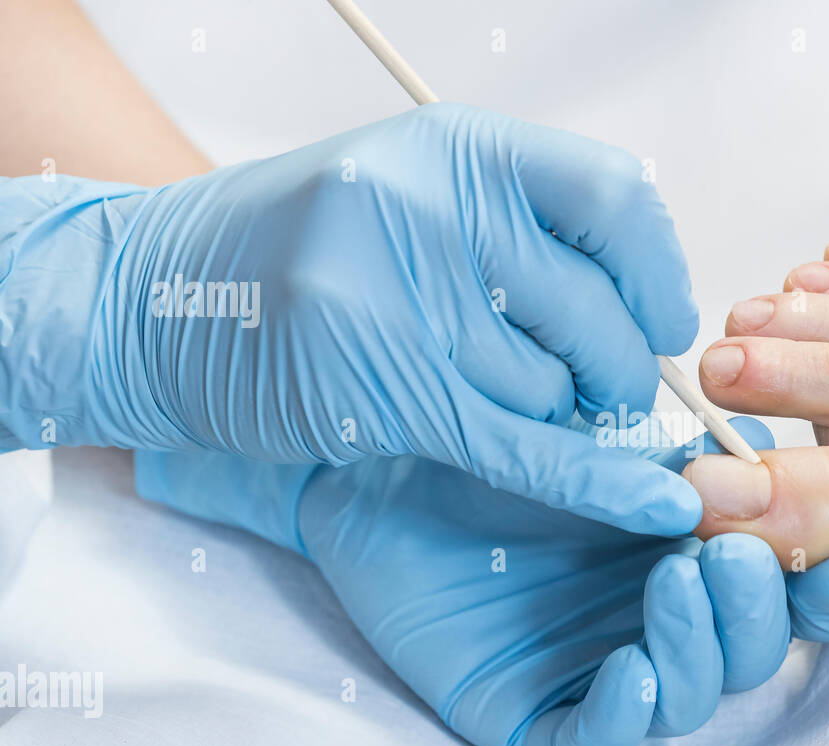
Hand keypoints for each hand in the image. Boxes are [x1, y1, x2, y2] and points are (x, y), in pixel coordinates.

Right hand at [0, 104, 699, 534]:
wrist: (151, 297)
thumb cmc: (296, 250)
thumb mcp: (411, 193)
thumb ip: (519, 231)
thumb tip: (641, 306)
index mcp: (455, 147)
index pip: (615, 199)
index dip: (659, 272)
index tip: (666, 319)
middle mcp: (432, 209)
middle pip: (596, 310)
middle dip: (622, 370)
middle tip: (606, 389)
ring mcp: (399, 298)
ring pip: (551, 388)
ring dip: (550, 415)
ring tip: (493, 396)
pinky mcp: (379, 390)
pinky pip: (521, 446)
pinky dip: (596, 483)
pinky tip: (654, 504)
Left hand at [135, 418, 828, 745]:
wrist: (372, 456)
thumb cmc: (480, 438)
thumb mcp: (594, 435)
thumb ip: (679, 460)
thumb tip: (765, 470)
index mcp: (683, 550)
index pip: (779, 587)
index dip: (825, 583)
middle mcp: (651, 617)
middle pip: (748, 652)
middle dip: (760, 609)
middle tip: (736, 557)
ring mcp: (594, 665)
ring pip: (687, 697)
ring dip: (700, 646)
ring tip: (676, 579)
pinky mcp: (527, 709)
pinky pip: (592, 736)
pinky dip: (623, 713)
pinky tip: (630, 667)